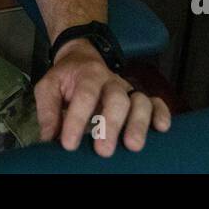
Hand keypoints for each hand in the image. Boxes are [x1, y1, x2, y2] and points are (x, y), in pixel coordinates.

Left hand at [35, 40, 171, 156]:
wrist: (82, 58)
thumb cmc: (65, 78)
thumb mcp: (48, 86)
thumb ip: (48, 110)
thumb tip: (48, 138)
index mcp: (88, 76)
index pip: (85, 96)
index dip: (78, 120)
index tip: (69, 144)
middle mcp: (111, 82)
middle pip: (117, 99)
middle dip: (111, 126)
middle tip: (103, 151)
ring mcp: (127, 89)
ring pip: (140, 101)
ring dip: (138, 123)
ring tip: (132, 146)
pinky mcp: (138, 97)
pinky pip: (156, 102)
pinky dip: (161, 113)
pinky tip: (161, 128)